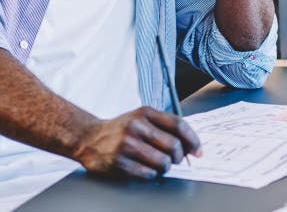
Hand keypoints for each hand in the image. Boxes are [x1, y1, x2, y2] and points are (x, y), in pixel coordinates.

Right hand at [73, 106, 201, 178]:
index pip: (179, 125)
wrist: (88, 138)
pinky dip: (152, 175)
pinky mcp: (119, 162)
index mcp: (146, 112)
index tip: (197, 151)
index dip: (193, 140)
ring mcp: (127, 144)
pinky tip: (145, 169)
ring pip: (164, 162)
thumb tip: (192, 146)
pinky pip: (148, 174)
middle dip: (179, 157)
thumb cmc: (121, 130)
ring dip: (165, 168)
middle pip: (174, 146)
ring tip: (159, 165)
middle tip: (175, 160)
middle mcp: (136, 126)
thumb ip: (165, 127)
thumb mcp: (141, 118)